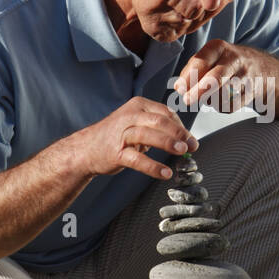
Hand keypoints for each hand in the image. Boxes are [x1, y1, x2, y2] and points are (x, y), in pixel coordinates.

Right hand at [81, 97, 197, 180]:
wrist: (86, 149)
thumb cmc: (116, 136)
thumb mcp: (137, 124)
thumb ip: (159, 127)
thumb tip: (186, 139)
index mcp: (138, 106)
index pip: (165, 113)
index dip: (181, 126)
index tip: (191, 139)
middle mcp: (129, 116)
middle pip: (159, 121)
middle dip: (179, 133)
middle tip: (192, 145)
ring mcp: (121, 134)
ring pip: (148, 135)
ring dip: (168, 143)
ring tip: (182, 152)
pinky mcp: (116, 153)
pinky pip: (137, 159)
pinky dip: (153, 166)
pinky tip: (165, 173)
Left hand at [172, 39, 266, 110]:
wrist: (262, 68)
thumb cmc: (228, 62)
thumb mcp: (211, 57)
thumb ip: (192, 69)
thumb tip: (178, 87)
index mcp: (218, 47)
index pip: (200, 62)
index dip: (188, 78)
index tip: (179, 89)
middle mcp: (233, 59)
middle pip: (214, 78)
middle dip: (198, 91)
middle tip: (187, 100)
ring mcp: (245, 76)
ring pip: (222, 94)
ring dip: (209, 100)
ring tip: (207, 97)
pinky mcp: (251, 91)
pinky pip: (231, 105)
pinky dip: (220, 107)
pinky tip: (218, 102)